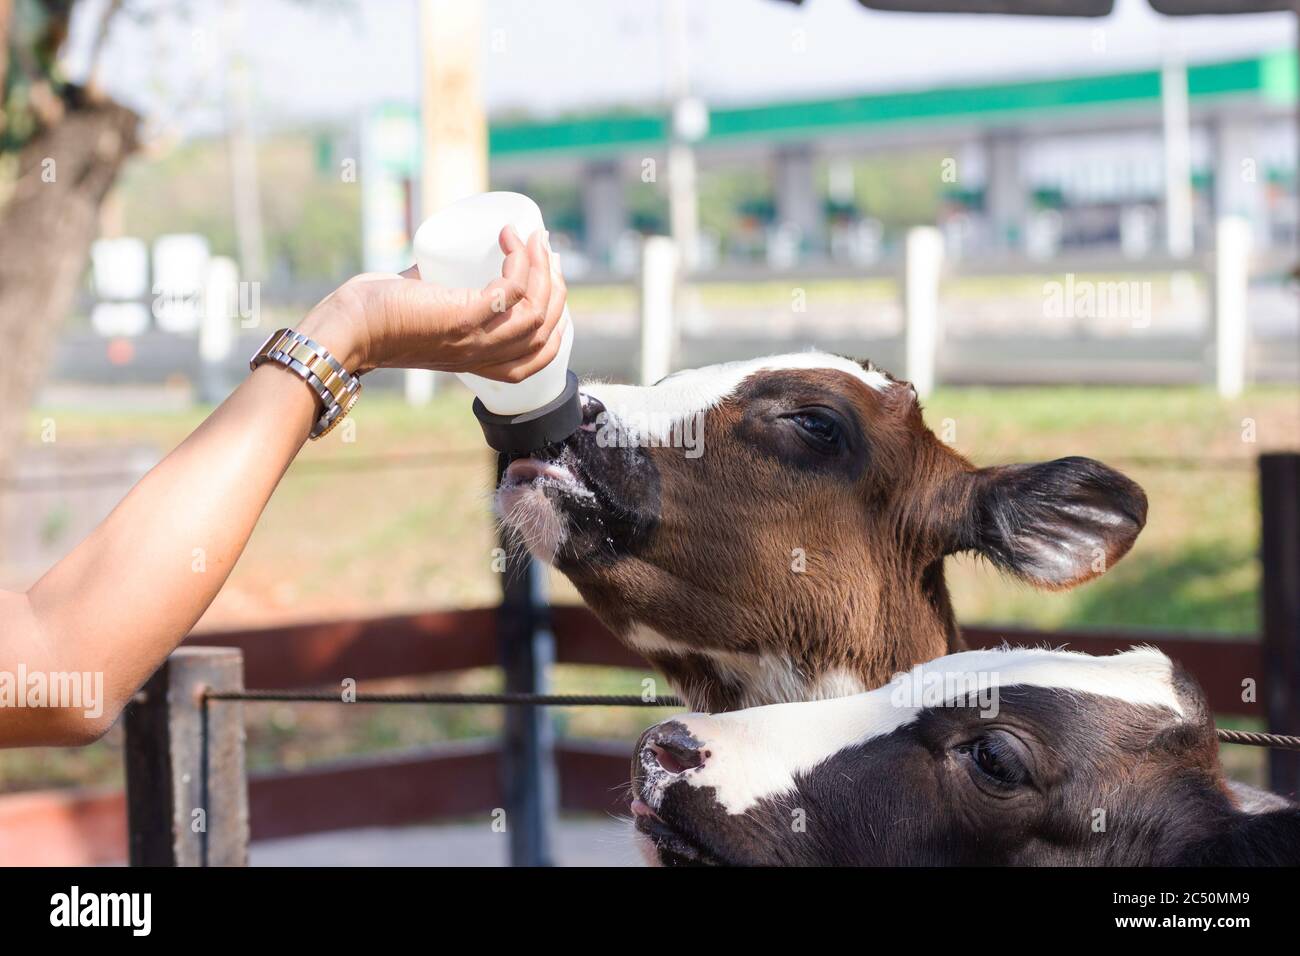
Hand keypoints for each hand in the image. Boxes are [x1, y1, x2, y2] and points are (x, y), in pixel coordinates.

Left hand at [297, 226, 566, 382]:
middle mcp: (484, 356)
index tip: (552, 284)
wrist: (349, 327)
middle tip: (544, 251)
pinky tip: (511, 238)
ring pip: (537, 310)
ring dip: (542, 268)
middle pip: (545, 329)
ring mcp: (478, 339)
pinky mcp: (466, 318)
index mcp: (480, 361)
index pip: (539, 355)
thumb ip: (437, 290)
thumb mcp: (425, 307)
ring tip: (534, 239)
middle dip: (556, 287)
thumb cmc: (377, 315)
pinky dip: (520, 261)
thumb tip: (444, 262)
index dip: (558, 322)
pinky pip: (514, 291)